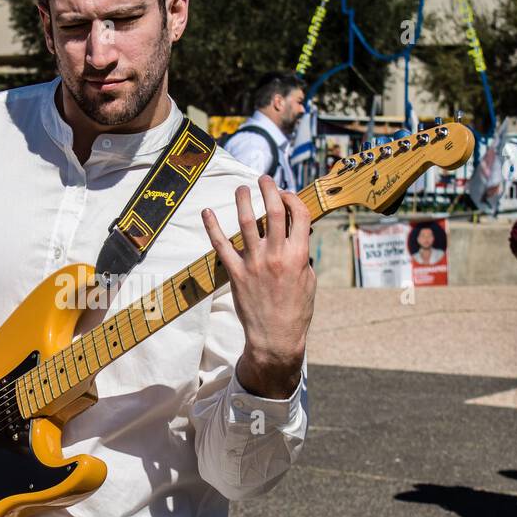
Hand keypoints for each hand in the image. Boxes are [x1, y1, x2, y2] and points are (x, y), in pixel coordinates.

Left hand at [202, 174, 314, 398]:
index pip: (298, 214)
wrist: (276, 338)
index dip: (293, 198)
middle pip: (273, 211)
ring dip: (244, 200)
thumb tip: (298, 234)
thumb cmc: (296, 310)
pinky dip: (212, 227)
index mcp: (298, 255)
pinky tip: (207, 213)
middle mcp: (277, 255)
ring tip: (242, 188)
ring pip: (247, 222)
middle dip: (269, 189)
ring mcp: (254, 263)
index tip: (286, 194)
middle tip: (264, 178)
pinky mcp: (236, 273)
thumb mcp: (309, 280)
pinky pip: (221, 246)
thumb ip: (302, 254)